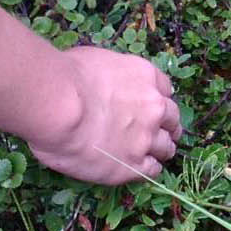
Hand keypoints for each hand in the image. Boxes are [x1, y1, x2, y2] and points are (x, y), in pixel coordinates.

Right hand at [26, 46, 183, 184]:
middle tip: (156, 132)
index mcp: (146, 77)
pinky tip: (140, 169)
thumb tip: (99, 80)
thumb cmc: (67, 77)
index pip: (165, 89)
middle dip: (166, 125)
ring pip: (166, 147)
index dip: (156, 99)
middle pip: (172, 119)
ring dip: (161, 150)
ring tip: (154, 155)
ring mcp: (146, 138)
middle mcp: (154, 107)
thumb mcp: (96, 60)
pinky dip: (148, 169)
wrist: (59, 107)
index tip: (149, 105)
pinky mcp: (133, 166)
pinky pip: (152, 170)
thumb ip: (110, 73)